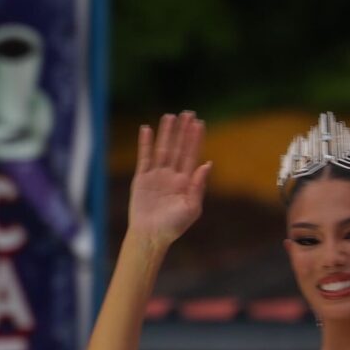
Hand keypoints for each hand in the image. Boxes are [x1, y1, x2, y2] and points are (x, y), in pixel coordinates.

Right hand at [128, 111, 210, 250]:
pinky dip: (145, 143)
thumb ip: (198, 186)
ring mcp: (156, 176)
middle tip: (188, 113)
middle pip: (179, 148)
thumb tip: (207, 163)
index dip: (195, 139)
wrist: (151, 236)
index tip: (199, 123)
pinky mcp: (142, 178)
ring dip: (166, 133)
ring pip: (162, 149)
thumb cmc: (174, 226)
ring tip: (170, 116)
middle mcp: (172, 176)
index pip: (192, 155)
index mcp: (186, 182)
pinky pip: (144, 157)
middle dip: (183, 131)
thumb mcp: (192, 208)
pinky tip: (147, 129)